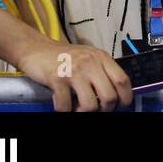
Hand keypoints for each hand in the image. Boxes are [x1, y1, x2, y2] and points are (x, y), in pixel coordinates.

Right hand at [15, 39, 132, 111]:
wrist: (37, 49)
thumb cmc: (64, 56)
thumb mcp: (89, 57)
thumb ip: (102, 71)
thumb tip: (116, 94)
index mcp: (101, 58)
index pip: (122, 80)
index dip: (125, 97)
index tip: (121, 106)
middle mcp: (90, 63)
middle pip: (109, 96)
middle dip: (105, 109)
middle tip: (96, 109)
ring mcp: (74, 71)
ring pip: (90, 105)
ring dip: (84, 113)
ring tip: (77, 108)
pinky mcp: (57, 79)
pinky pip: (66, 106)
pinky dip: (65, 110)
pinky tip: (62, 103)